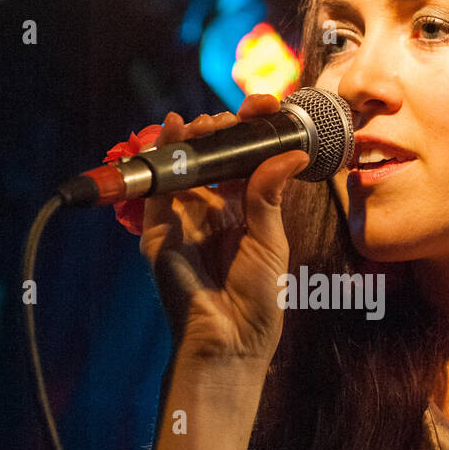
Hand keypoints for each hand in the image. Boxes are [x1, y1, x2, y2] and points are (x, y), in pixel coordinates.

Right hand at [138, 97, 309, 367]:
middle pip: (213, 156)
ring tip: (208, 122)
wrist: (230, 342)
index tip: (266, 107)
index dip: (253, 132)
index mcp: (244, 211)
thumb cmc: (257, 301)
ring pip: (185, 164)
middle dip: (223, 129)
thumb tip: (291, 153)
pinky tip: (172, 128)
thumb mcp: (270, 241)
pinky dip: (162, 155)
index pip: (245, 159)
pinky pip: (157, 186)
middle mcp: (211, 209)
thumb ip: (270, 194)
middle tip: (237, 116)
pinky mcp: (158, 230)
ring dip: (195, 136)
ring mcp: (182, 217)